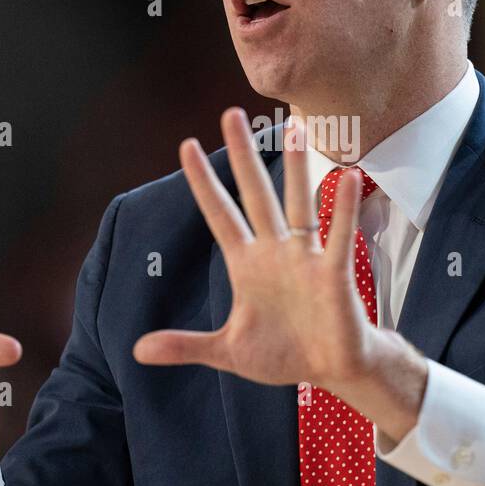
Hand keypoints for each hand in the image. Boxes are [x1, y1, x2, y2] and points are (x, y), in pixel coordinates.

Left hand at [132, 109, 384, 392]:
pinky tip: (346, 178)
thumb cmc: (283, 354)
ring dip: (296, 168)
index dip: (203, 183)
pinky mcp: (334, 273)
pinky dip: (342, 208)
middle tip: (231, 114)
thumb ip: (186, 345)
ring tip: (294, 127)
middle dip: (242, 156)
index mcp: (246, 264)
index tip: (184, 146)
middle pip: (255, 194)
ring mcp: (305, 257)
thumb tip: (138, 351)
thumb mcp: (227, 351)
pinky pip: (339, 235)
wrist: (330, 370)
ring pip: (299, 203)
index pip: (219, 215)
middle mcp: (275, 251)